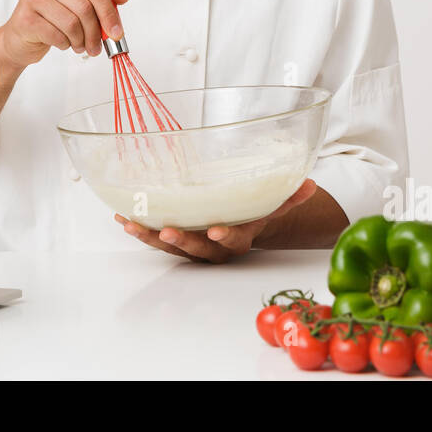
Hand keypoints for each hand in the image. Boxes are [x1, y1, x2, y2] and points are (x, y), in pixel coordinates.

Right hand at [0, 0, 129, 68]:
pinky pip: (57, 35)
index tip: (116, 31)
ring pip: (72, 23)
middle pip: (85, 7)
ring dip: (81, 40)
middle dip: (96, 32)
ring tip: (80, 44)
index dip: (109, 12)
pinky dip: (66, 44)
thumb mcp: (83, 1)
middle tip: (98, 45)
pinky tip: (64, 42)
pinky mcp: (25, 17)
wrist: (22, 35)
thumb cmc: (55, 14)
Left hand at [114, 180, 318, 262]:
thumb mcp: (271, 206)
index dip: (225, 237)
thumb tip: (309, 183)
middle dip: (181, 240)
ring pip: (170, 246)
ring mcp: (192, 245)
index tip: (215, 231)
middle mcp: (213, 247)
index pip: (233, 240)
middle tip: (168, 230)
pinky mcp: (175, 240)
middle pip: (196, 248)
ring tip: (132, 225)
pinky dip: (139, 228)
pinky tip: (122, 218)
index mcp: (238, 237)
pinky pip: (156, 237)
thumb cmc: (253, 214)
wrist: (240, 226)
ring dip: (150, 236)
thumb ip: (288, 197)